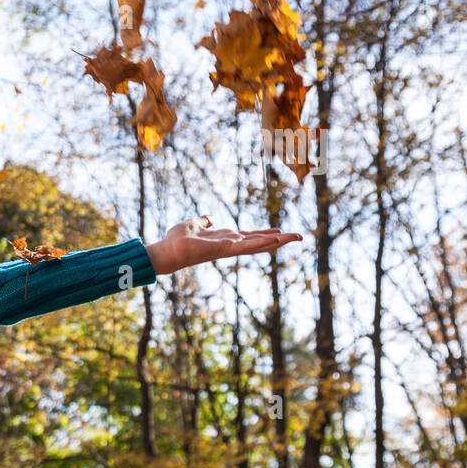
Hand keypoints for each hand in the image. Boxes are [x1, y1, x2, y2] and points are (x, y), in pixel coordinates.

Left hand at [145, 215, 301, 275]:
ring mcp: (229, 248)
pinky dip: (262, 243)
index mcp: (224, 238)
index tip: (280, 232)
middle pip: (259, 241)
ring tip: (294, 238)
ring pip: (258, 244)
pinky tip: (275, 240)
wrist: (167, 250)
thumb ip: (203, 221)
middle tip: (299, 236)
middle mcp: (230, 244)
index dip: (265, 234)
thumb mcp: (193, 224)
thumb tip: (209, 217)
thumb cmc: (176, 239)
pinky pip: (246, 246)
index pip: (250, 236)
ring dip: (276, 241)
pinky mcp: (224, 249)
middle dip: (279, 239)